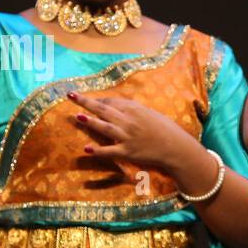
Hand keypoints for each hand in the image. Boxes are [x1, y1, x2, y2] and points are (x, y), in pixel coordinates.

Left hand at [69, 91, 201, 175]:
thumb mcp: (152, 114)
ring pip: (105, 127)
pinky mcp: (128, 152)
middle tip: (71, 96)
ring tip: (77, 116)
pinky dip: (98, 150)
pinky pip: (110, 151)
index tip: (88, 99)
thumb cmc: (167, 130)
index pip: (112, 101)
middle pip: (104, 109)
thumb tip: (122, 106)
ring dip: (90, 121)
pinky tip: (86, 149)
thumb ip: (135, 110)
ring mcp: (127, 136)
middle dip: (86, 102)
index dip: (98, 99)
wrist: (176, 148)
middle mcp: (129, 121)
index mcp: (135, 110)